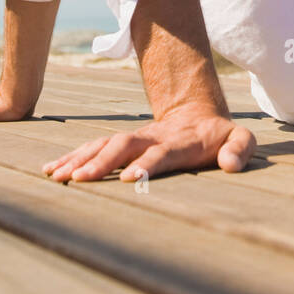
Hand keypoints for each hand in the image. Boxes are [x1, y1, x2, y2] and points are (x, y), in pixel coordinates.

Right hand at [42, 104, 255, 182]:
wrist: (198, 113)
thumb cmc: (221, 135)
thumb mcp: (241, 138)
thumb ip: (240, 149)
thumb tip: (230, 164)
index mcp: (180, 141)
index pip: (160, 153)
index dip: (145, 164)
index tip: (127, 178)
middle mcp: (151, 138)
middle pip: (123, 146)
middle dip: (101, 162)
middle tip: (79, 179)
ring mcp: (135, 138)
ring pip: (103, 145)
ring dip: (80, 159)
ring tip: (58, 176)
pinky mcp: (122, 144)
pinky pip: (94, 147)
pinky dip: (73, 157)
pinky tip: (52, 170)